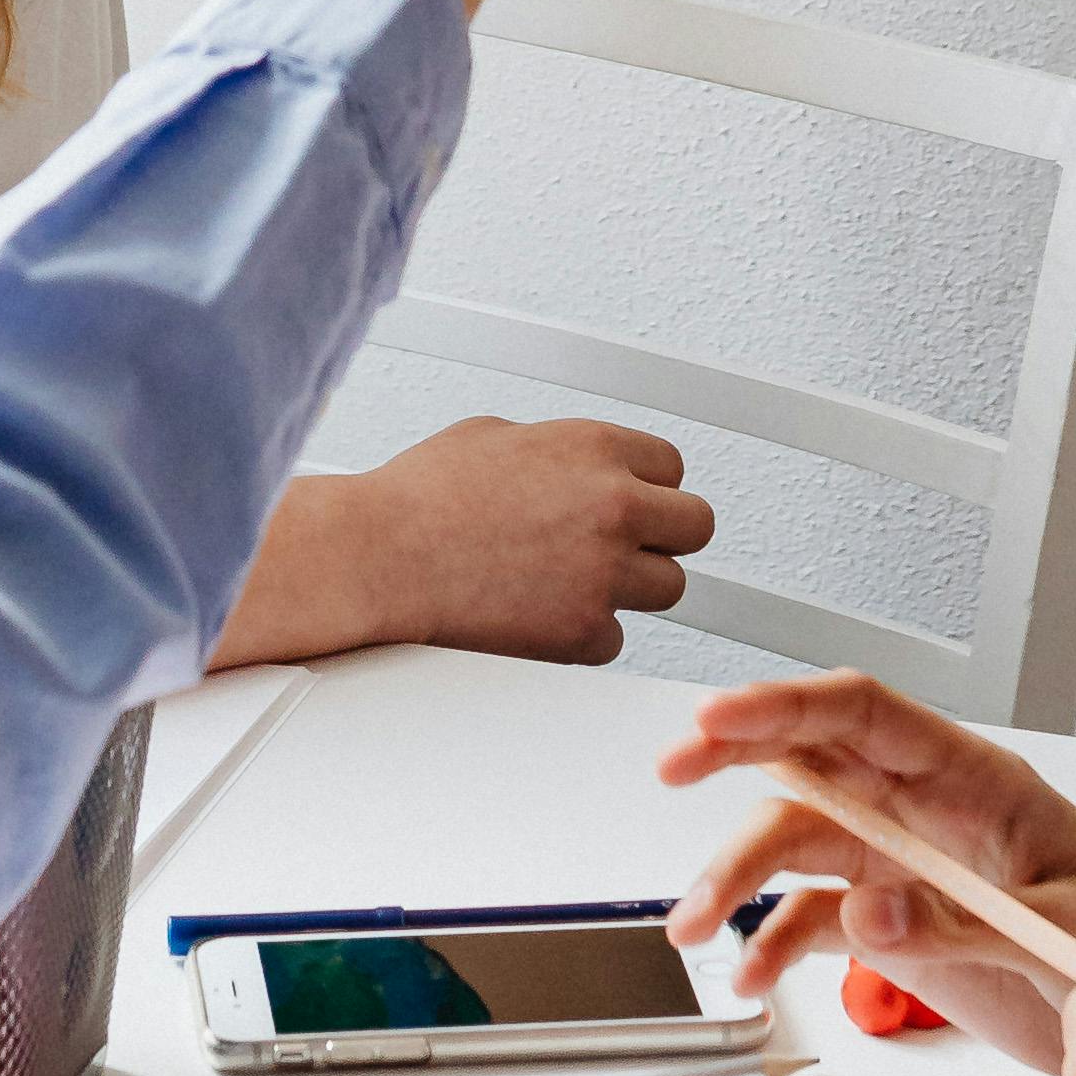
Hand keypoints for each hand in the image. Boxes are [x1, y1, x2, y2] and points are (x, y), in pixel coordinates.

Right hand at [242, 411, 712, 666]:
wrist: (380, 556)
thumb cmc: (420, 497)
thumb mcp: (496, 436)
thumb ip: (558, 451)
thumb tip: (577, 465)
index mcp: (594, 447)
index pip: (673, 467)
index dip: (647, 488)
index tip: (633, 504)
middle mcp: (613, 504)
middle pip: (695, 526)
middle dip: (662, 537)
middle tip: (629, 547)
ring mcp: (604, 571)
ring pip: (668, 588)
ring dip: (630, 588)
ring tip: (577, 584)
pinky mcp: (584, 632)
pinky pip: (615, 638)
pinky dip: (586, 634)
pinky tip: (542, 617)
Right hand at [656, 666, 1075, 1075]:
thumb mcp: (1072, 933)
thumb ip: (966, 925)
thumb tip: (869, 911)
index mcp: (978, 783)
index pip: (871, 718)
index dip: (791, 706)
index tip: (721, 715)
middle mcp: (928, 812)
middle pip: (817, 764)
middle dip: (738, 758)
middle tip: (674, 769)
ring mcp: (906, 866)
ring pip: (800, 846)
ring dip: (739, 879)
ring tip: (694, 929)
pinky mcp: (896, 926)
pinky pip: (814, 921)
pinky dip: (772, 944)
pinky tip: (750, 975)